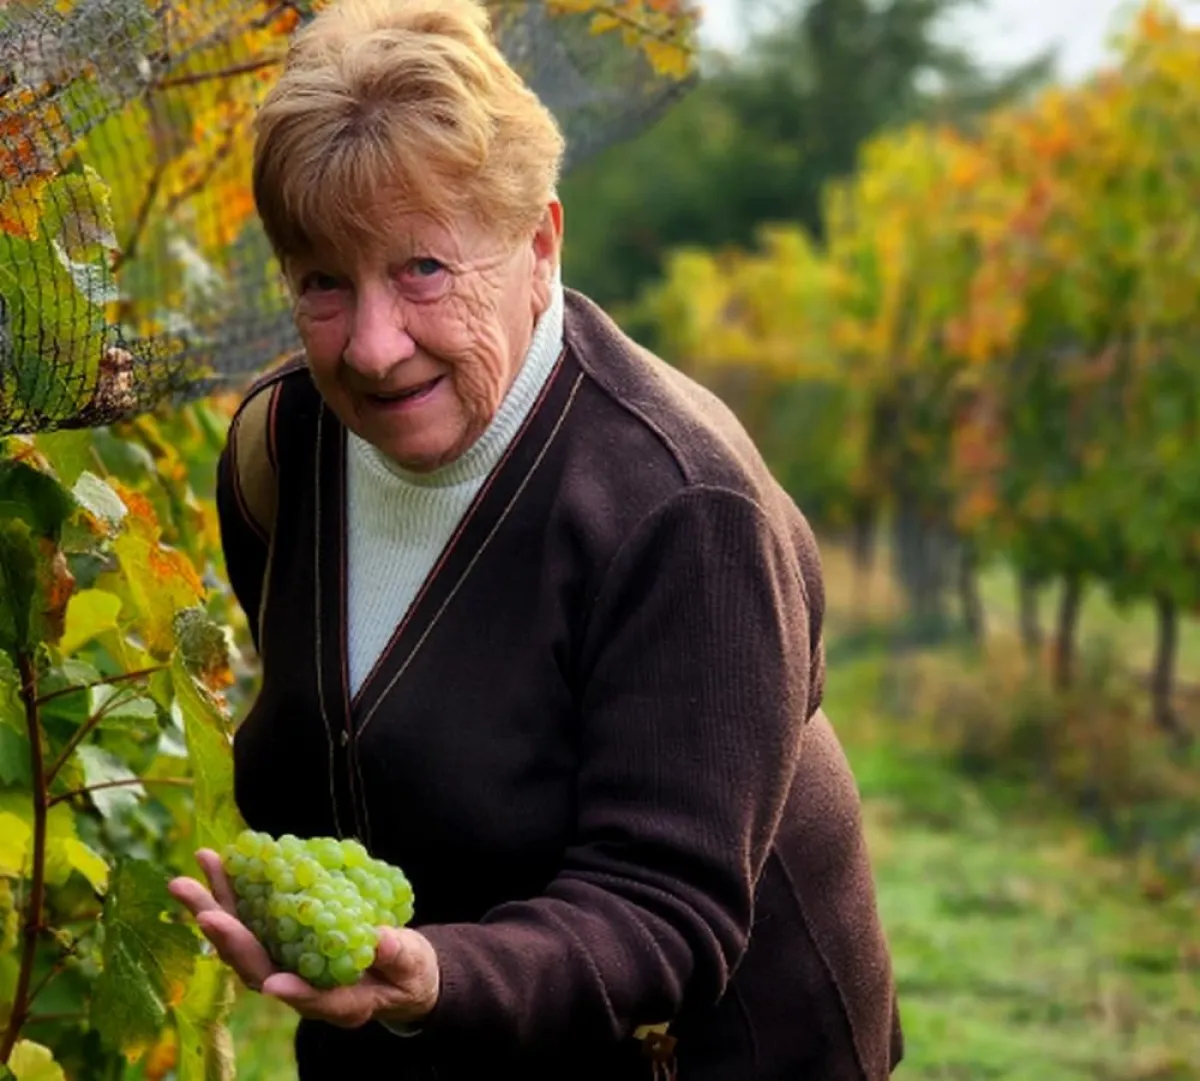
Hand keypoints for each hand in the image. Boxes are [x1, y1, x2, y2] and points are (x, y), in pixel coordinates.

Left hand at [168, 849, 440, 1028]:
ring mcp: (286, 963)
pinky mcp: (281, 942)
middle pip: (256, 966)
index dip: (295, 991)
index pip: (312, 999)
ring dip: (217, 906)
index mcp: (339, 1002)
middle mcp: (301, 987)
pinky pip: (250, 921)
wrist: (395, 972)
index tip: (275, 983)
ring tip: (197, 869)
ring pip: (244, 941)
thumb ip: (396, 955)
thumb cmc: (406, 973)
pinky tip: (221, 866)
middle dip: (227, 934)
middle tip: (199, 904)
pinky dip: (233, 895)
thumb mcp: (411, 967)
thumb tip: (379, 938)